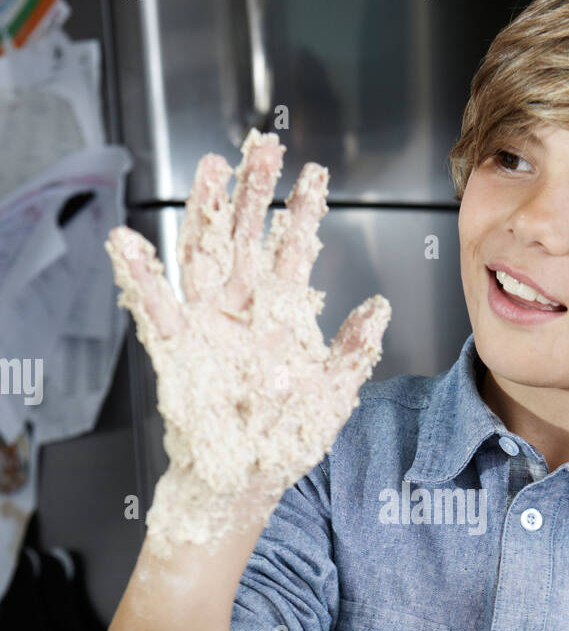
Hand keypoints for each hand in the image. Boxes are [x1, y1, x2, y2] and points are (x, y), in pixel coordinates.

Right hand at [105, 129, 389, 556]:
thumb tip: (380, 306)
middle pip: (244, 235)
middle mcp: (242, 308)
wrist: (246, 481)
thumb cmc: (287, 439)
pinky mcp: (177, 350)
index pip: (293, 250)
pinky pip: (155, 307)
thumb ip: (355, 349)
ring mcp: (207, 324)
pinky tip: (127, 241)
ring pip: (202, 253)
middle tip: (264, 148)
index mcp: (281, 313)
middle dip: (254, 192)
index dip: (302, 212)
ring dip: (204, 211)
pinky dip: (139, 275)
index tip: (316, 174)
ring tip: (208, 169)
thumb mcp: (334, 394)